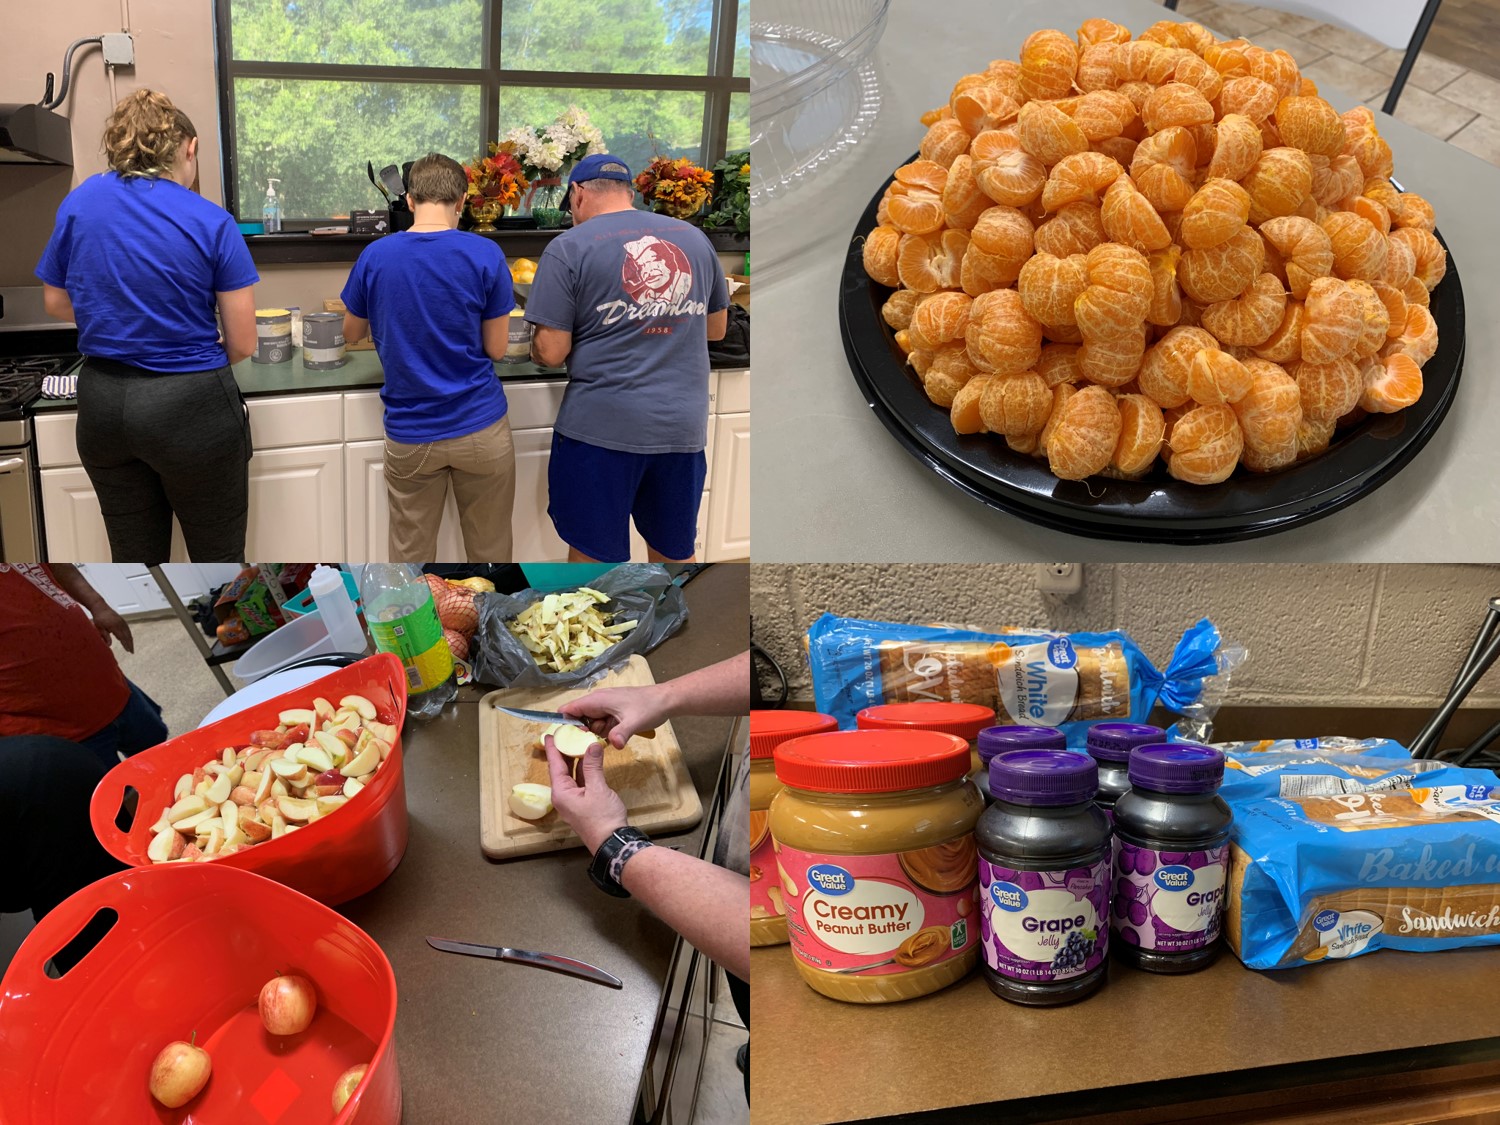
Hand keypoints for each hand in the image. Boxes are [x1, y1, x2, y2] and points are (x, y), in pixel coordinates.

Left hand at [91, 607, 133, 652]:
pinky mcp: (122, 620)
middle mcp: (120, 623)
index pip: (122, 637)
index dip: (125, 644)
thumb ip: (105, 636)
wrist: (100, 606)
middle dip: (130, 644)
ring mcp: (122, 621)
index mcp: (114, 626)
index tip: (128, 650)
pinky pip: (127, 629)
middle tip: (132, 652)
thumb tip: (109, 645)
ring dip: (130, 640)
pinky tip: (129, 639)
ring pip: (128, 632)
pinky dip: (129, 635)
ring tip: (131, 647)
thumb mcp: (99, 627)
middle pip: (127, 636)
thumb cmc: (98, 617)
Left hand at [545, 736, 627, 853]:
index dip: (553, 748)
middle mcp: (564, 795)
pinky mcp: (585, 802)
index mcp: (561, 792)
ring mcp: (574, 799)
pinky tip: (590, 758)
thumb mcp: (598, 789)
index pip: (555, 765)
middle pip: (562, 768)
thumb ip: (593, 766)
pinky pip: (581, 780)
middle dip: (565, 751)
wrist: (612, 841)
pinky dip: (585, 768)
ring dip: (576, 758)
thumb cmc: (602, 818)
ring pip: (573, 774)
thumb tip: (592, 745)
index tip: (550, 734)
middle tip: (568, 733)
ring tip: (579, 741)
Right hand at [558, 685, 669, 748]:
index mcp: (597, 700)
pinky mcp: (613, 711)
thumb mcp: (635, 722)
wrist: (666, 701)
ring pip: (591, 723)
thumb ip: (622, 733)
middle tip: (600, 740)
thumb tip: (614, 744)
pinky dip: (606, 731)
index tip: (573, 739)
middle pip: (579, 719)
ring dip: (598, 733)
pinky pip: (602, 723)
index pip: (569, 709)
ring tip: (614, 734)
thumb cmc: (649, 707)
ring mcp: (606, 706)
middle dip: (585, 732)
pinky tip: (618, 734)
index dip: (565, 724)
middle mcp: (598, 702)